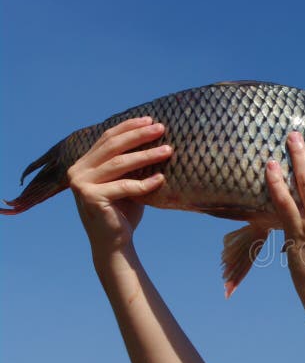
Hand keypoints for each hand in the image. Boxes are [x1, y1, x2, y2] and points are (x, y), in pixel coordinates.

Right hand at [67, 117, 172, 257]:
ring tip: (169, 150)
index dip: (128, 127)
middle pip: (113, 146)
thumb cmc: (124, 211)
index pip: (107, 139)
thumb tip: (153, 137)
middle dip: (139, 135)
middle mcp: (78, 171)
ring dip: (147, 155)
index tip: (150, 119)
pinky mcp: (92, 198)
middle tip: (161, 128)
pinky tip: (161, 179)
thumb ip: (130, 164)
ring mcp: (82, 184)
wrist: (114, 243)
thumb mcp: (126, 182)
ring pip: (120, 164)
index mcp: (84, 164)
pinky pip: (125, 187)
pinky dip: (145, 183)